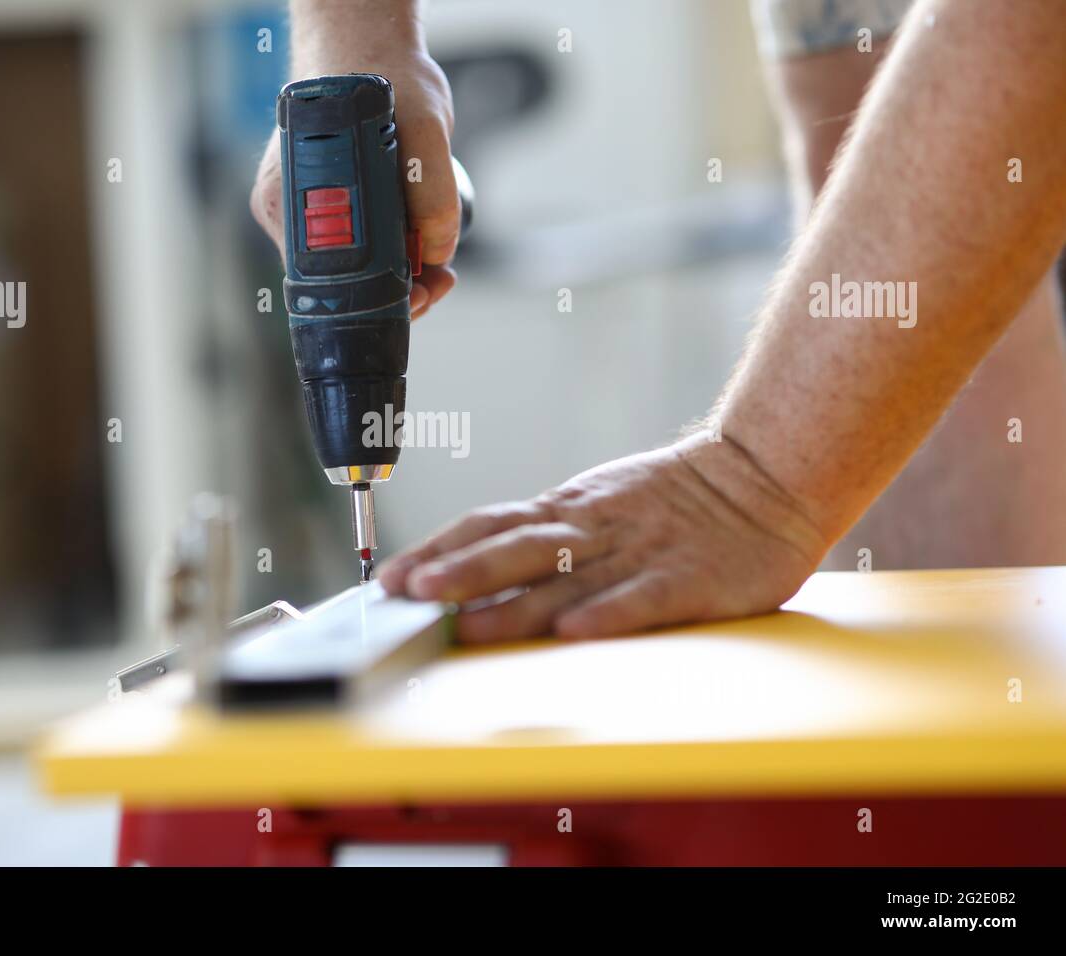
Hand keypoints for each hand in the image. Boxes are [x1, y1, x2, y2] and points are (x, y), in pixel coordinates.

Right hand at [249, 49, 459, 318]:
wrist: (359, 43)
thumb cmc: (380, 78)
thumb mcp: (425, 129)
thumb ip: (433, 195)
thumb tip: (437, 252)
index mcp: (290, 200)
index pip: (334, 285)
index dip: (387, 297)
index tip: (426, 291)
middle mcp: (285, 211)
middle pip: (342, 283)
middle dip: (397, 287)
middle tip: (440, 280)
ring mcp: (297, 210)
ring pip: (349, 266)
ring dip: (396, 269)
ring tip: (434, 255)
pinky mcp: (315, 205)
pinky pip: (351, 244)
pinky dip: (385, 247)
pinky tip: (412, 236)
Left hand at [378, 433, 828, 641]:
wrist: (764, 480)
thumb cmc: (675, 500)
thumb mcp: (598, 505)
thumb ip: (546, 535)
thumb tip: (475, 568)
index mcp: (569, 511)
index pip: (489, 524)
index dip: (439, 549)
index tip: (392, 577)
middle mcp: (592, 528)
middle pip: (515, 548)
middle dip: (459, 572)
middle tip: (409, 594)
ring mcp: (638, 552)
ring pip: (566, 577)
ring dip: (512, 601)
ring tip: (465, 624)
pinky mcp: (686, 578)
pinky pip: (642, 597)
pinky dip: (607, 613)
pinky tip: (575, 633)